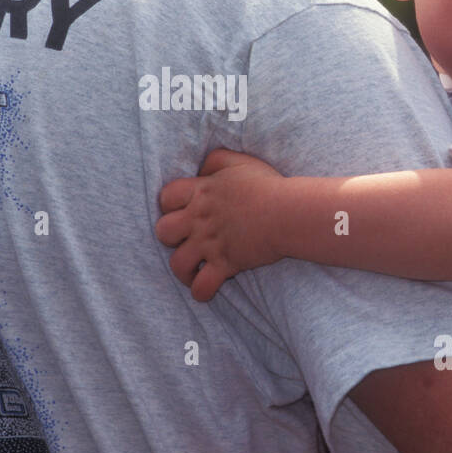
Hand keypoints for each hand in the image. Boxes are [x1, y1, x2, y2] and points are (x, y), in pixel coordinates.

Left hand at [156, 148, 284, 300]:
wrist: (288, 212)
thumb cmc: (268, 186)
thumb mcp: (239, 161)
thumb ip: (215, 160)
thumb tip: (201, 170)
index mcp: (201, 192)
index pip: (166, 197)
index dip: (169, 205)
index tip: (182, 211)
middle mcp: (200, 219)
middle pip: (163, 231)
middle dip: (170, 238)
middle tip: (187, 239)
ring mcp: (211, 243)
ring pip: (177, 263)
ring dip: (182, 269)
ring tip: (192, 270)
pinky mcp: (226, 264)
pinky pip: (202, 286)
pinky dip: (200, 292)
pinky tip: (206, 290)